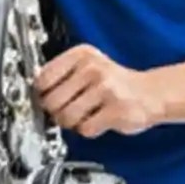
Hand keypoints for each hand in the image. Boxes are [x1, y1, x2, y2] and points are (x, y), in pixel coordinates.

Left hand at [35, 45, 164, 138]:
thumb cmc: (114, 83)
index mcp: (83, 54)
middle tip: (72, 108)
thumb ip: (61, 75)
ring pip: (66, 118)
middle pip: (51, 101)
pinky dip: (90, 130)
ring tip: (87, 114)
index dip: (43, 94)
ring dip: (73, 123)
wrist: (151, 93)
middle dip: (58, 112)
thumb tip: (33, 94)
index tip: (51, 97)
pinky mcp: (116, 109)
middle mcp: (94, 67)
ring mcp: (106, 88)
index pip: (43, 78)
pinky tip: (100, 119)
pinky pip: (85, 129)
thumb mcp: (88, 67)